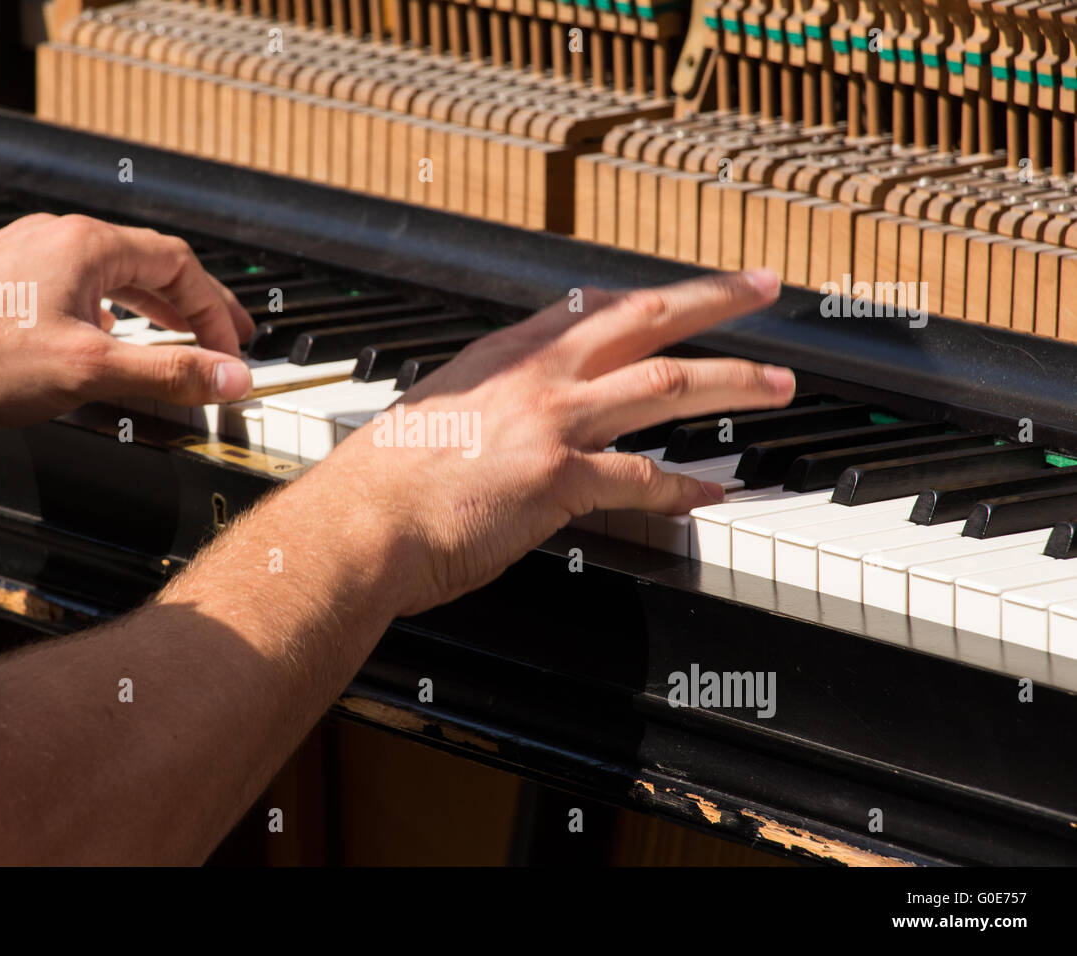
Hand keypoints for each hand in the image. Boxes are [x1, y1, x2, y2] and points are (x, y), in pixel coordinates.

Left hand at [0, 214, 254, 441]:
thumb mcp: (89, 370)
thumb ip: (169, 373)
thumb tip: (230, 376)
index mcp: (85, 243)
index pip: (180, 264)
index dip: (217, 310)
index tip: (232, 351)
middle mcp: (56, 239)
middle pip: (148, 264)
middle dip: (192, 306)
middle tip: (222, 338)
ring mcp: (25, 258)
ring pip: (110, 276)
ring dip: (151, 309)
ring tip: (177, 339)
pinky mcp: (2, 284)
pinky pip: (75, 289)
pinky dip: (108, 313)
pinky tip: (104, 342)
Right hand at [309, 269, 794, 614]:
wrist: (360, 524)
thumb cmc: (383, 482)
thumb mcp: (436, 417)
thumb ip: (485, 409)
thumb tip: (505, 424)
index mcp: (502, 357)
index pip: (591, 309)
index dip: (647, 297)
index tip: (681, 290)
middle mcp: (535, 377)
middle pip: (646, 320)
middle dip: (715, 299)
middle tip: (763, 286)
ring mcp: (551, 422)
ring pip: (666, 385)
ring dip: (732, 382)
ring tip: (779, 384)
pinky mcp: (559, 477)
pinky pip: (642, 479)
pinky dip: (683, 489)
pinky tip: (710, 495)